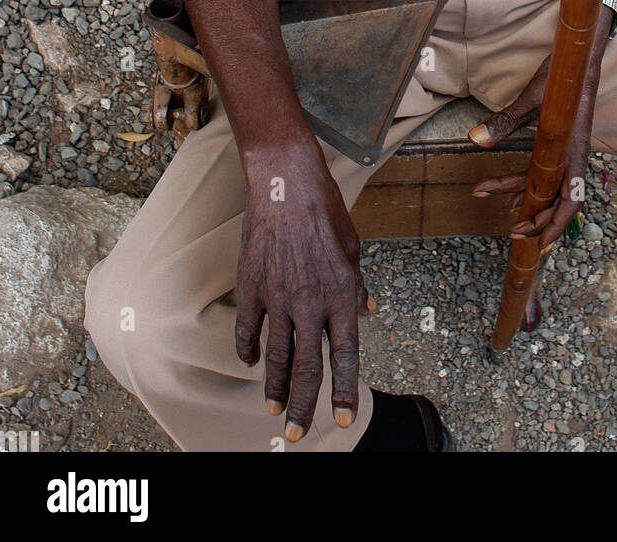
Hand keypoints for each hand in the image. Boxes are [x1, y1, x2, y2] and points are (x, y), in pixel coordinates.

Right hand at [234, 129, 372, 440]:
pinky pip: (249, 329)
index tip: (341, 419)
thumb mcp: (353, 248)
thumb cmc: (325, 212)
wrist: (287, 184)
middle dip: (302, 405)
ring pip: (275, 356)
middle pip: (305, 368)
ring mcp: (278, 297)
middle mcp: (311, 303)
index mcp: (341, 295)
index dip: (343, 391)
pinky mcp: (252, 286)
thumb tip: (368, 311)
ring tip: (273, 410)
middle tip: (296, 432)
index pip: (344, 356)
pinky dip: (249, 350)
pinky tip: (251, 362)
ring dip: (273, 388)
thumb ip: (358, 286)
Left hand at [468, 57, 587, 250]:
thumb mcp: (531, 99)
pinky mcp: (564, 145)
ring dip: (532, 202)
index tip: (524, 233)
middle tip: (511, 232)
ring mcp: (570, 152)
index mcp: (574, 151)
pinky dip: (533, 185)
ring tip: (509, 214)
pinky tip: (514, 189)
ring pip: (555, 188)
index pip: (569, 200)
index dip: (550, 223)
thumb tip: (474, 140)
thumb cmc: (562, 78)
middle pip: (562, 202)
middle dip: (539, 220)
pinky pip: (551, 173)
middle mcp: (575, 156)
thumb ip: (505, 122)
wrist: (581, 59)